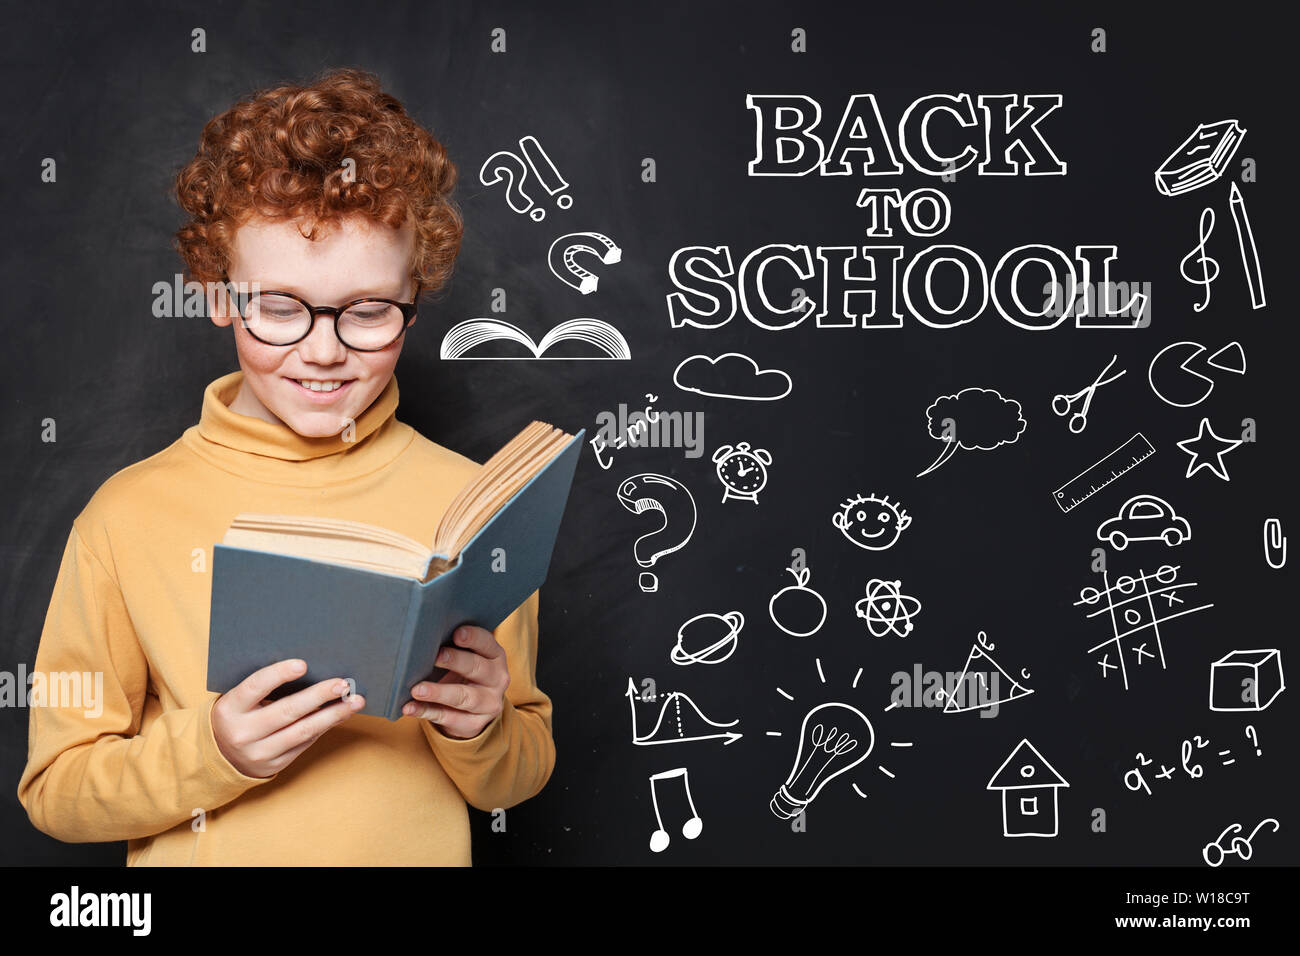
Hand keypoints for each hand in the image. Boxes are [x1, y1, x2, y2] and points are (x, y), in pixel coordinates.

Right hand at [212, 659, 364, 778]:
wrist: (220, 756)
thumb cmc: (237, 715)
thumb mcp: (238, 700)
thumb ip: (262, 687)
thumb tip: (308, 669)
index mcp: (229, 709)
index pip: (255, 687)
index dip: (279, 675)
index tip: (303, 664)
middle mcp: (242, 733)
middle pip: (287, 711)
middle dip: (319, 696)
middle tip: (342, 684)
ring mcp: (259, 753)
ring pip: (303, 731)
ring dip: (333, 715)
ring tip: (354, 701)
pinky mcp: (274, 765)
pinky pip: (305, 743)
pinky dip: (324, 727)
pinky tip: (340, 715)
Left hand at [404, 625, 508, 738]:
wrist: (473, 711)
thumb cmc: (463, 674)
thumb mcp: (466, 658)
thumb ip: (452, 647)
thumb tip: (424, 635)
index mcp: (495, 657)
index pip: (488, 644)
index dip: (473, 638)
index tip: (456, 634)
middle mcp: (497, 679)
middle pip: (477, 668)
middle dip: (456, 661)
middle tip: (435, 657)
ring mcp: (488, 704)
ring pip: (464, 697)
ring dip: (439, 692)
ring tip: (417, 690)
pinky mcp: (474, 724)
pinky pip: (447, 717)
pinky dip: (426, 711)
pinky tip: (410, 707)